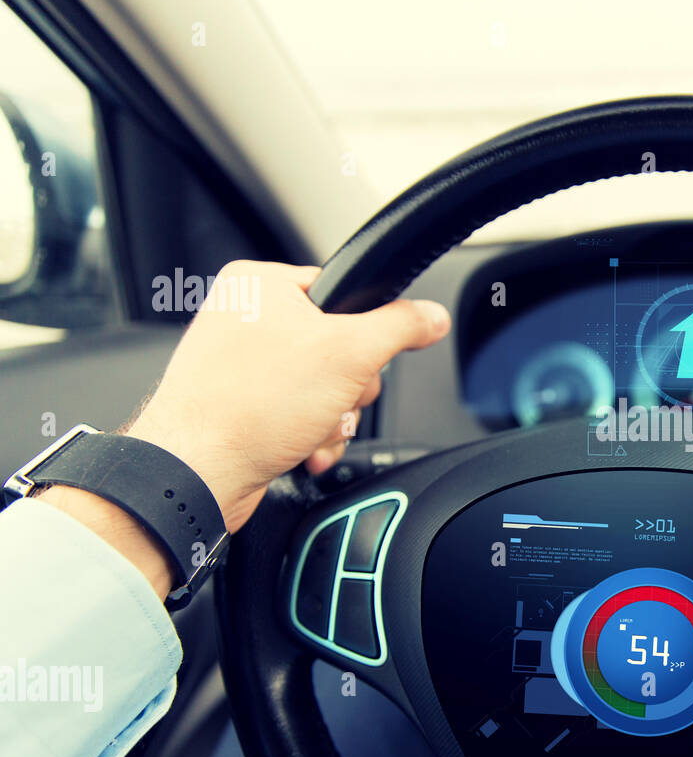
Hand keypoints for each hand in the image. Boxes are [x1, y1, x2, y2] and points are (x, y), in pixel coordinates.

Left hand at [126, 261, 448, 533]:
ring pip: (325, 386)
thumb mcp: (350, 354)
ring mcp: (240, 363)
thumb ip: (400, 327)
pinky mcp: (242, 403)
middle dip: (348, 388)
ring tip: (313, 429)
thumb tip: (430, 315)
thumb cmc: (247, 408)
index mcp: (260, 284)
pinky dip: (311, 434)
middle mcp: (245, 317)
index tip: (363, 356)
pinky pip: (299, 411)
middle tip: (331, 397)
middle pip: (340, 345)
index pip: (344, 294)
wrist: (198, 472)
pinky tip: (303, 447)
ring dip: (333, 418)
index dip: (364, 332)